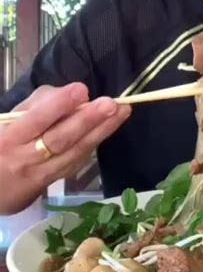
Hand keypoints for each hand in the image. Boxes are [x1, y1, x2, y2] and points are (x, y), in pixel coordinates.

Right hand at [0, 83, 130, 214]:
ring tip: (121, 112)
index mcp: (10, 138)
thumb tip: (71, 95)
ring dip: (100, 131)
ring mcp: (43, 173)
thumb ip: (37, 104)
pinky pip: (77, 161)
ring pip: (75, 152)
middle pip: (60, 140)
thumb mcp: (8, 119)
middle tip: (111, 104)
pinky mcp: (56, 180)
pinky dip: (93, 143)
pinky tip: (109, 128)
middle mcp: (26, 158)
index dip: (59, 106)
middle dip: (87, 120)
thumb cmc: (3, 141)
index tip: (81, 90)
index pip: (36, 120)